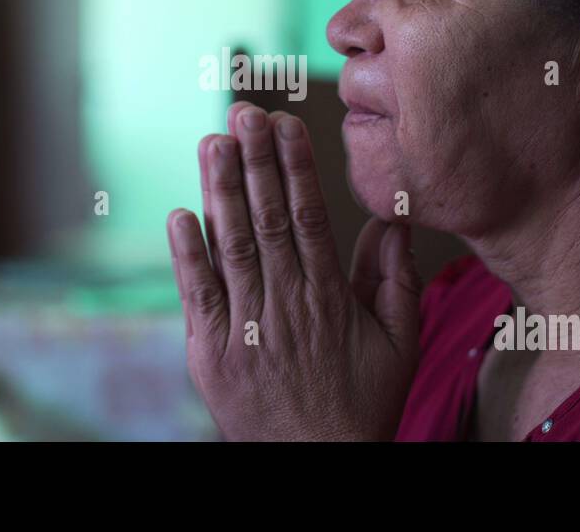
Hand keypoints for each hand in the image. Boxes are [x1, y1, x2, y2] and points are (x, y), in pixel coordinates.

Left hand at [167, 101, 422, 440]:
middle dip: (254, 161)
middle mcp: (285, 303)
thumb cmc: (363, 404)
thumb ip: (396, 279)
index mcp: (330, 296)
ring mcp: (244, 327)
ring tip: (212, 143)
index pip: (308, 216)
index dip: (295, 166)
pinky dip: (187, 256)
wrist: (317, 466)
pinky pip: (197, 296)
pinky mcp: (211, 352)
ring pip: (230, 246)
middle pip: (266, 219)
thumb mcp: (400, 342)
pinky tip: (180, 215)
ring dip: (220, 192)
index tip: (285, 123)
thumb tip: (393, 220)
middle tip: (242, 113)